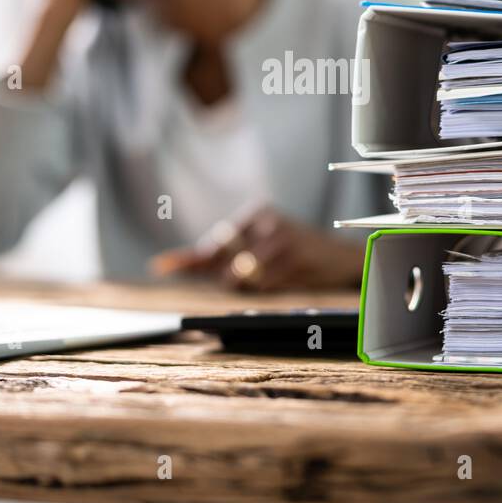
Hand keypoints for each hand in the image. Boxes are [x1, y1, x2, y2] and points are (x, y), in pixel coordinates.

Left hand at [149, 207, 364, 291]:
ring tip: (277, 275)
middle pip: (225, 263)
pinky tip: (288, 278)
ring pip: (243, 278)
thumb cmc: (294, 252)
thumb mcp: (261, 245)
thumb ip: (222, 255)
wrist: (341, 256)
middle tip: (252, 277)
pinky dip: (269, 289)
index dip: (187, 259)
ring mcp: (281, 239)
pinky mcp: (295, 258)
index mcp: (257, 213)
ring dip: (250, 286)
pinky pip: (265, 286)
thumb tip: (177, 264)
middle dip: (229, 279)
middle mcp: (267, 222)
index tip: (160, 266)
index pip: (216, 241)